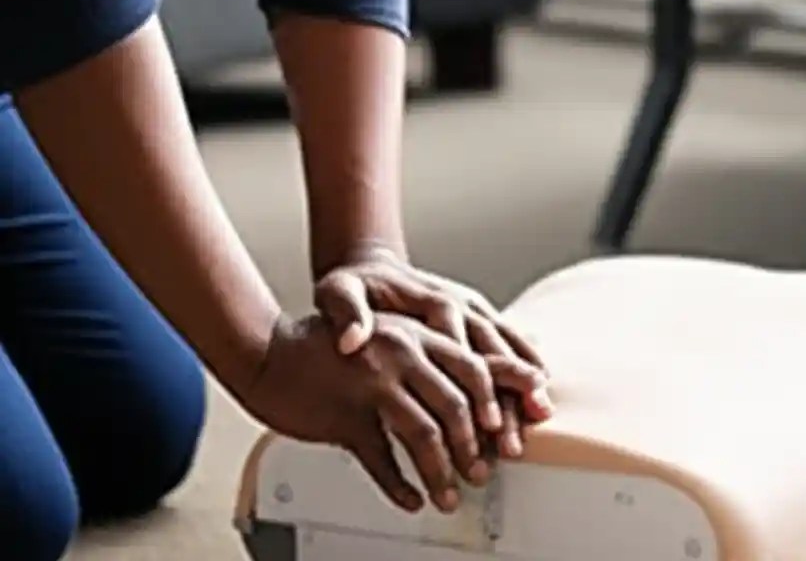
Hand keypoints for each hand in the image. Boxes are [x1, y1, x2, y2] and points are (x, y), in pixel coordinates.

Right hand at [239, 311, 544, 513]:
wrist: (267, 350)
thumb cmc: (331, 346)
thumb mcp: (387, 337)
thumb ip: (429, 356)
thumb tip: (479, 389)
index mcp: (416, 336)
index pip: (476, 369)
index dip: (498, 404)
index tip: (508, 434)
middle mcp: (399, 355)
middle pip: (455, 407)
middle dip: (474, 448)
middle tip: (481, 472)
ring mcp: (372, 386)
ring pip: (423, 436)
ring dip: (441, 473)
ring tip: (449, 496)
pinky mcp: (345, 417)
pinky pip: (382, 459)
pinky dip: (400, 486)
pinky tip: (410, 500)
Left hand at [314, 244, 554, 455]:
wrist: (371, 270)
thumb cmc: (354, 287)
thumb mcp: (337, 291)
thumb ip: (346, 312)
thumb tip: (351, 340)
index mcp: (431, 299)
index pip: (458, 341)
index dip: (471, 376)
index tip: (479, 413)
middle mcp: (460, 304)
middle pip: (491, 349)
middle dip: (506, 391)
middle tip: (511, 431)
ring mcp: (474, 312)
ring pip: (507, 349)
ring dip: (523, 383)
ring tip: (538, 417)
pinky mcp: (479, 320)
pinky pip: (511, 344)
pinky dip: (528, 367)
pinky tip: (539, 395)